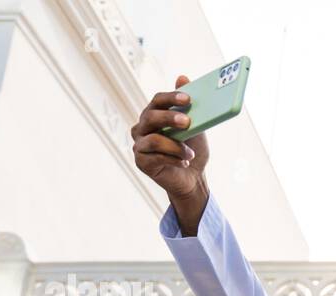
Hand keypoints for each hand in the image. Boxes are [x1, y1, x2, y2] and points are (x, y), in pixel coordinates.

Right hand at [130, 75, 210, 229]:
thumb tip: (182, 77)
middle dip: (169, 117)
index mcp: (155, 115)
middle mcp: (143, 127)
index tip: (188, 98)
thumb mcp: (196, 127)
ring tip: (190, 153)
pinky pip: (156, 157)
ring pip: (154, 139)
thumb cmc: (192, 150)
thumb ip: (189, 107)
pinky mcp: (141, 162)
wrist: (192, 179)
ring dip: (176, 146)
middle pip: (150, 116)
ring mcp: (139, 145)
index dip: (171, 97)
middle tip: (187, 122)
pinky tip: (184, 162)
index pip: (158, 100)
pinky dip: (174, 159)